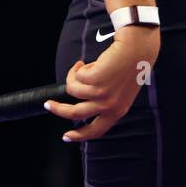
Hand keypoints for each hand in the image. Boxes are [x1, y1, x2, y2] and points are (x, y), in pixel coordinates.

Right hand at [45, 26, 158, 141]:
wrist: (136, 49)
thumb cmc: (130, 66)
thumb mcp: (121, 92)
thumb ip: (106, 102)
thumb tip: (80, 103)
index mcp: (118, 111)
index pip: (96, 130)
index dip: (79, 135)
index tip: (66, 137)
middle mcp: (109, 105)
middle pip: (75, 113)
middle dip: (58, 109)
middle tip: (48, 104)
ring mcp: (101, 93)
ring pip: (72, 90)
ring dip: (73, 77)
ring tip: (81, 67)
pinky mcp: (94, 79)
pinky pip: (76, 76)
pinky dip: (78, 68)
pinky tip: (85, 62)